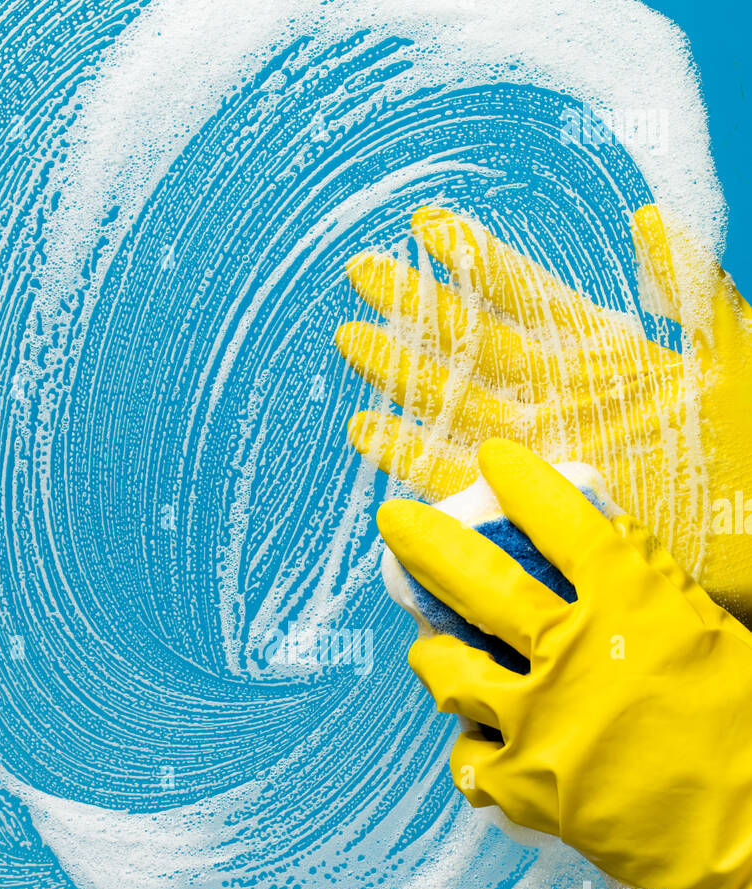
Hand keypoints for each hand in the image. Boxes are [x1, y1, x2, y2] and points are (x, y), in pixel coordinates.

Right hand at [336, 204, 751, 615]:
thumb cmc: (749, 429)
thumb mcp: (724, 341)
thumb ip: (684, 281)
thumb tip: (646, 216)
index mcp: (602, 350)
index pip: (523, 294)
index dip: (473, 260)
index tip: (425, 224)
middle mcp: (559, 395)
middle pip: (472, 344)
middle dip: (416, 308)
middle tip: (361, 272)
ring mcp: (540, 445)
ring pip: (455, 403)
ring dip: (401, 375)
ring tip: (351, 342)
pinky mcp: (528, 498)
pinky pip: (456, 475)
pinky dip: (411, 456)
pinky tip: (369, 431)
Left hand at [378, 438, 751, 888]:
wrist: (749, 834)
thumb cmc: (746, 734)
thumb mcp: (711, 637)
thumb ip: (649, 590)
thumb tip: (604, 546)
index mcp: (631, 601)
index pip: (563, 519)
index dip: (522, 483)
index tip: (494, 462)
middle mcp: (571, 651)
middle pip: (478, 580)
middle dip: (427, 544)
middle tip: (396, 524)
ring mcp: (536, 718)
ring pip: (449, 671)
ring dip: (434, 654)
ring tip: (429, 647)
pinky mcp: (521, 784)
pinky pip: (467, 755)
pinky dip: (473, 745)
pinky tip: (480, 742)